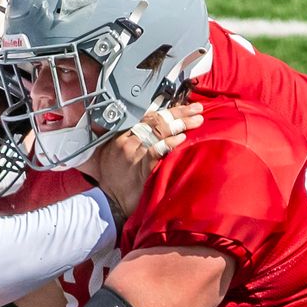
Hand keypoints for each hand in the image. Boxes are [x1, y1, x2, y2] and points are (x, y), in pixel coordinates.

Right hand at [101, 102, 203, 221]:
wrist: (110, 201)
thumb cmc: (116, 178)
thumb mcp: (114, 153)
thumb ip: (132, 138)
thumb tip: (157, 127)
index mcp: (122, 135)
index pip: (147, 117)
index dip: (167, 109)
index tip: (184, 105)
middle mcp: (127, 142)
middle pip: (155, 122)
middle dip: (178, 113)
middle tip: (196, 109)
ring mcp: (133, 155)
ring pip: (157, 133)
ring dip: (179, 125)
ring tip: (196, 120)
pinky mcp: (140, 169)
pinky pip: (155, 153)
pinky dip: (167, 145)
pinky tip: (180, 140)